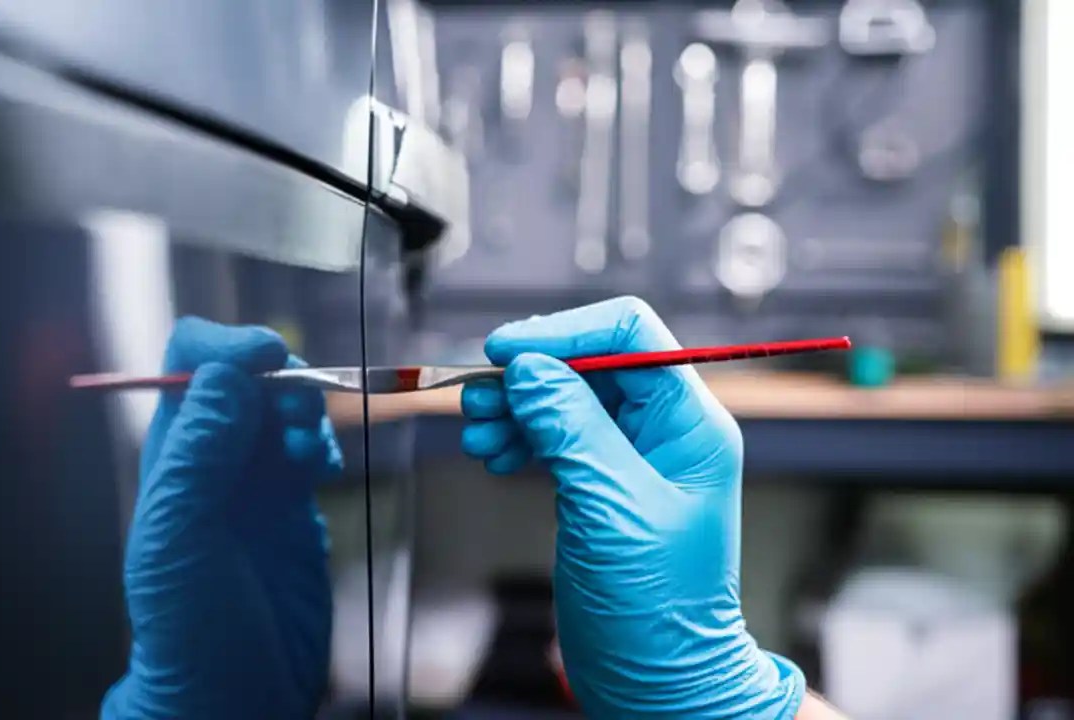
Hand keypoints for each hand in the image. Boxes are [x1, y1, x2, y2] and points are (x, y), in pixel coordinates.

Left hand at [102, 318, 340, 718]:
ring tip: (309, 458)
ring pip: (284, 409)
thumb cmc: (188, 630)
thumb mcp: (180, 538)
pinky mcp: (291, 508)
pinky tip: (321, 473)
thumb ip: (197, 455)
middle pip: (249, 377)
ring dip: (306, 415)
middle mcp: (212, 460)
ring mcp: (253, 483)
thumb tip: (227, 375)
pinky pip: (310, 449)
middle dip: (281, 382)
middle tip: (296, 423)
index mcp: (174, 456)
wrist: (231, 697)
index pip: (190, 362)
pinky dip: (324, 446)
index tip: (269, 357)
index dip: (229, 347)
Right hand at [461, 297, 804, 718]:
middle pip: (588, 365)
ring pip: (564, 399)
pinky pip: (553, 436)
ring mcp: (629, 457)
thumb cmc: (659, 609)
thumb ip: (572, 430)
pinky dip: (518, 436)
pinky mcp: (598, 483)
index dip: (564, 333)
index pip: (629, 338)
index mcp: (690, 426)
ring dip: (515, 407)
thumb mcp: (612, 509)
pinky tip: (494, 453)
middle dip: (530, 375)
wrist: (656, 680)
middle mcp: (663, 432)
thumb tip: (532, 369)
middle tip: (479, 398)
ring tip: (478, 432)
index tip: (506, 351)